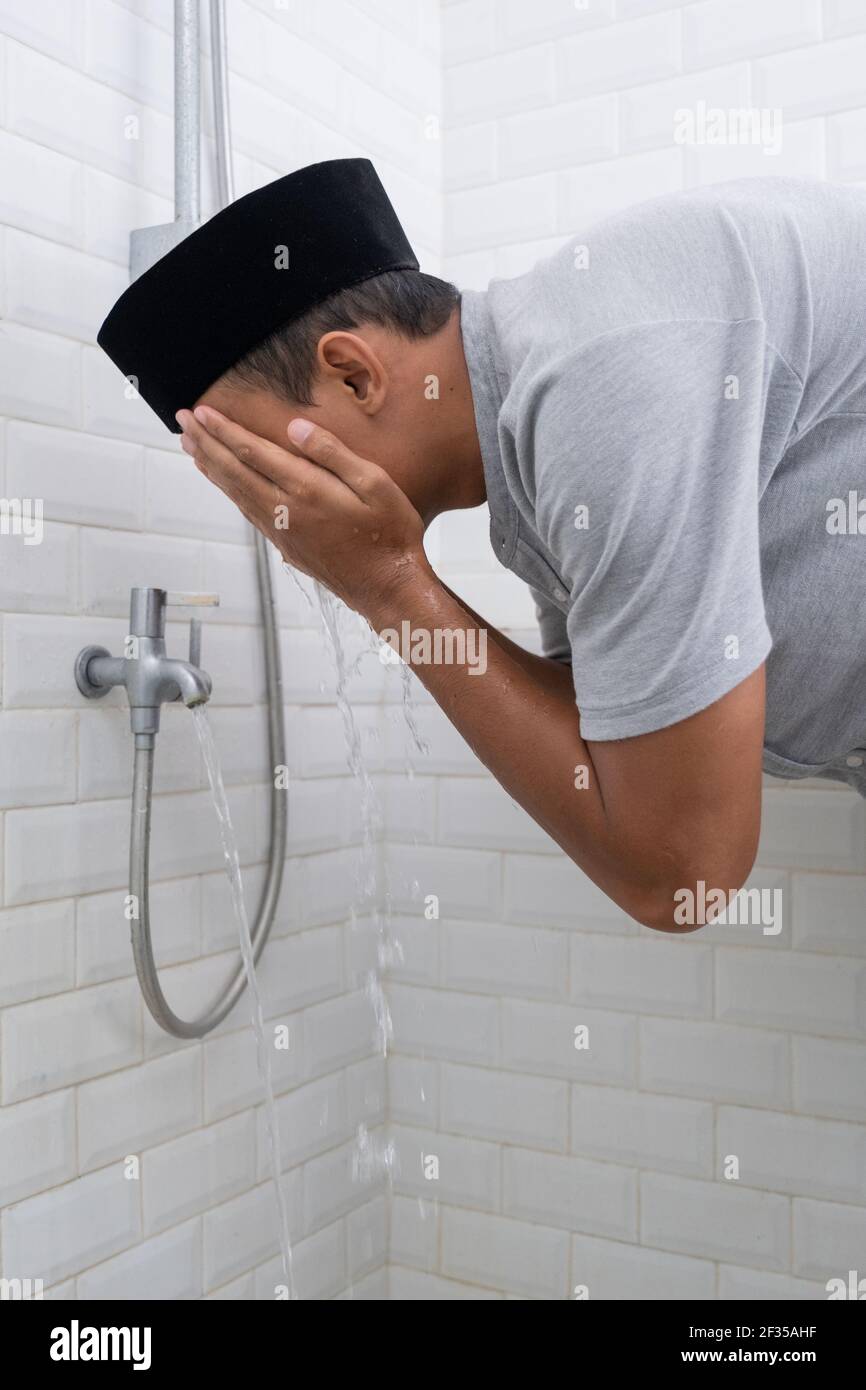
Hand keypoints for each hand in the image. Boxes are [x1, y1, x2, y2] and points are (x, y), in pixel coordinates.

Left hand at [176, 405, 429, 617]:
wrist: (388, 589)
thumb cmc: (390, 535)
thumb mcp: (375, 484)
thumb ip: (333, 453)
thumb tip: (295, 428)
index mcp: (306, 490)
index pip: (252, 452)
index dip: (223, 430)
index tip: (201, 412)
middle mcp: (285, 511)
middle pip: (234, 471)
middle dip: (206, 443)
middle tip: (182, 421)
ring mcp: (282, 532)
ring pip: (236, 493)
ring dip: (211, 467)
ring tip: (192, 447)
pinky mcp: (286, 546)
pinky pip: (247, 512)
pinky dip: (229, 492)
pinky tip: (225, 483)